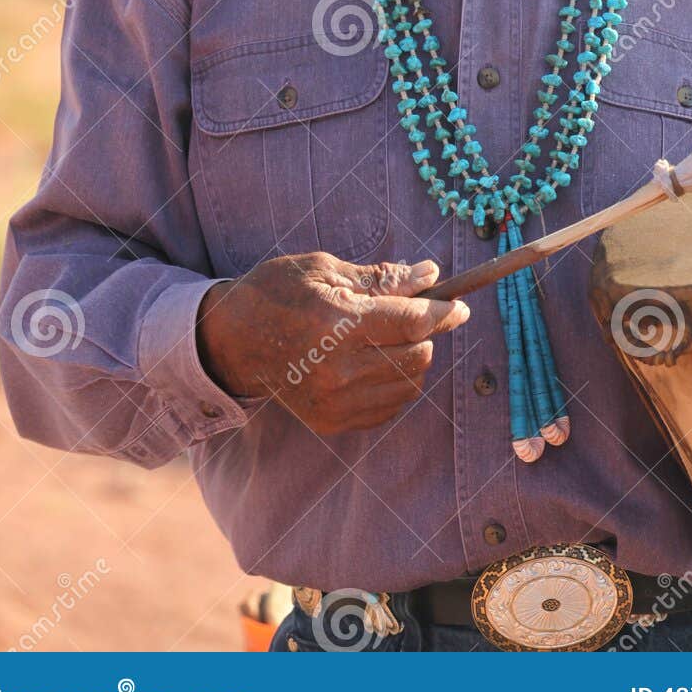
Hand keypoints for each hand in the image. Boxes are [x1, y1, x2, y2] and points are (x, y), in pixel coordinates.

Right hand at [197, 251, 469, 435]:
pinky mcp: (330, 422)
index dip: (443, 312)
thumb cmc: (277, 291)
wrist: (231, 339)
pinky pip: (388, 408)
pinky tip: (376, 363)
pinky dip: (395, 385)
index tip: (459, 306)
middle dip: (426, 333)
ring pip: (408, 384)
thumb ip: (383, 278)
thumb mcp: (326, 269)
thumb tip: (431, 274)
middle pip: (416, 356)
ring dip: (413, 359)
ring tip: (389, 338)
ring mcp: (333, 402)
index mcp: (335, 324)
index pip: (411, 322)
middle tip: (415, 314)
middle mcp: (336, 370)